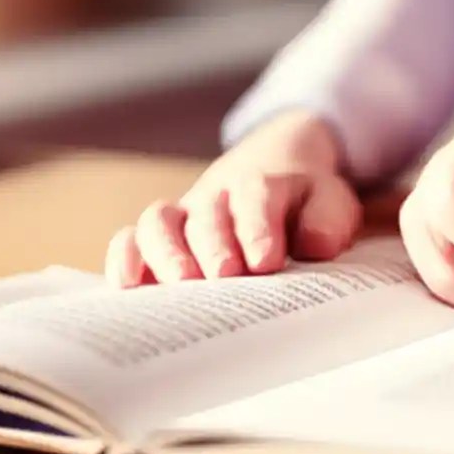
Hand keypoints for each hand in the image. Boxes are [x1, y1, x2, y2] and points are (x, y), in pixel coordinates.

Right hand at [106, 112, 361, 286]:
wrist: (275, 167)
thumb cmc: (304, 198)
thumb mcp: (329, 201)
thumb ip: (326, 221)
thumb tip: (312, 247)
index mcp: (262, 185)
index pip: (257, 200)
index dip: (259, 230)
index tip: (266, 262)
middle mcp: (215, 197)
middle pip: (206, 216)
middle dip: (214, 247)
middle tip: (224, 277)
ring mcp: (183, 214)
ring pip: (158, 223)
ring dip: (165, 254)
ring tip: (180, 284)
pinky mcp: (160, 236)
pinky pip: (131, 239)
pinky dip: (124, 259)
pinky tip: (128, 287)